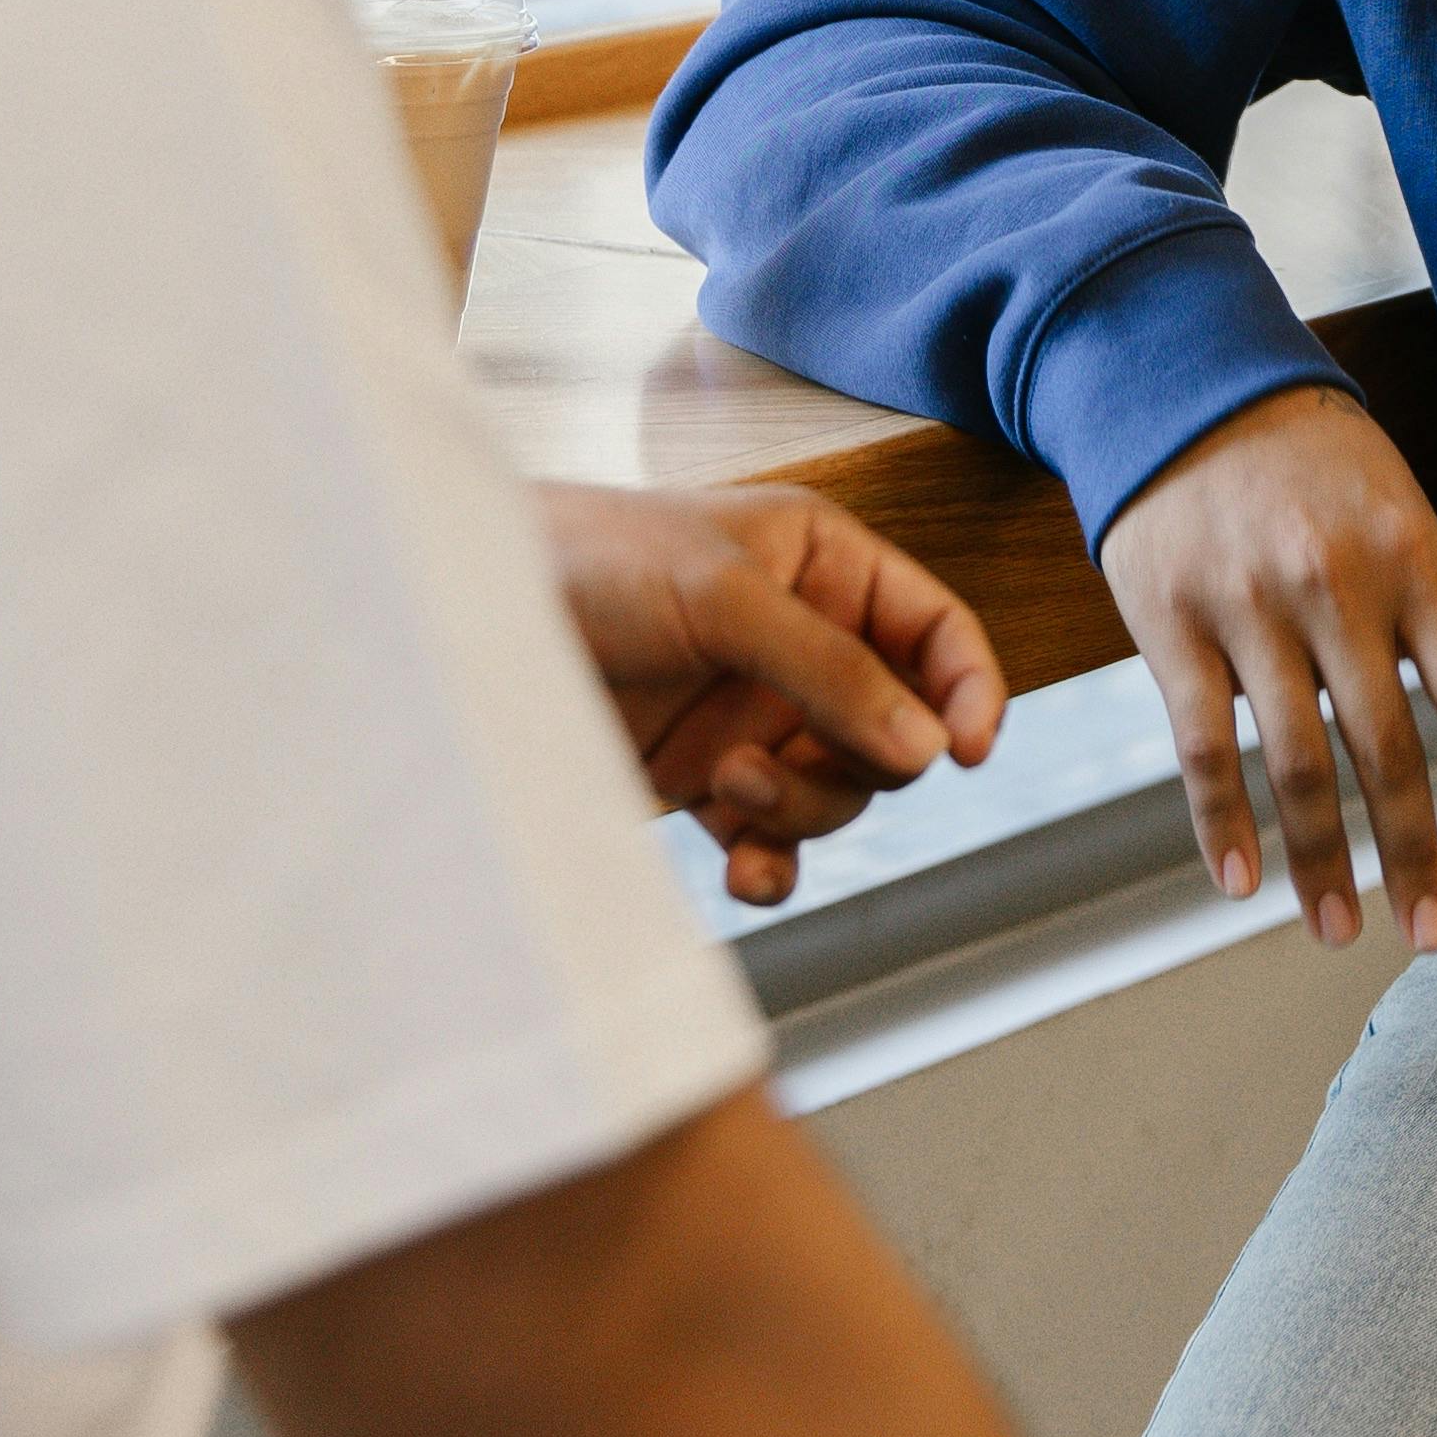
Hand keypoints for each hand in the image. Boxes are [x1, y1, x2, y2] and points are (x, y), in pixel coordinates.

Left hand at [535, 479, 1004, 904]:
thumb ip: (831, 669)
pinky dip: (770, 864)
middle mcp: (803, 642)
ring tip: (725, 786)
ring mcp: (755, 713)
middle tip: (772, 761)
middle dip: (853, 762)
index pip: (935, 633)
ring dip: (799, 807)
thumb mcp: (723, 597)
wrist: (468, 615)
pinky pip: (773, 840)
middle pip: (895, 732)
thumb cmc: (592, 561)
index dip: (969, 689)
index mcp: (824, 568)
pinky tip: (745, 875)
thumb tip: (927, 748)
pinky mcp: (705, 777)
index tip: (969, 752)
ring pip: (837, 791)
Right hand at [1096, 383, 1436, 955]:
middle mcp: (1336, 586)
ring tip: (1338, 931)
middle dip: (1412, 852)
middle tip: (1429, 936)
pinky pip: (1200, 741)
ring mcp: (1249, 606)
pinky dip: (1219, 821)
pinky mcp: (1170, 621)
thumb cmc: (1317, 465)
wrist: (1185, 387)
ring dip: (1319, 859)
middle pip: (1385, 746)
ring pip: (1291, 760)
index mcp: (1412, 561)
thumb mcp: (1407, 514)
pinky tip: (1240, 883)